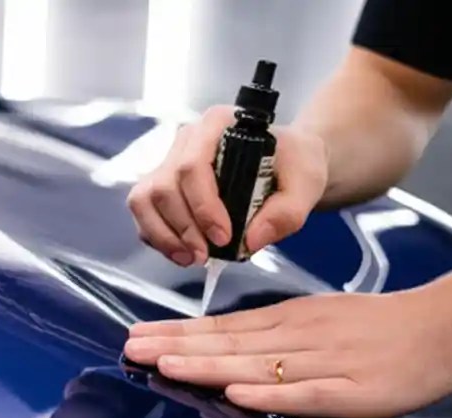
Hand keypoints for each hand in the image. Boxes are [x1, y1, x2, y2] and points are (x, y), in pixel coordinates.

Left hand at [123, 286, 451, 417]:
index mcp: (287, 321)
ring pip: (256, 365)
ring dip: (208, 366)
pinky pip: (305, 393)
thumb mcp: (317, 319)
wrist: (447, 325)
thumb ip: (271, 335)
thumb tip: (223, 350)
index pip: (221, 329)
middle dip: (175, 348)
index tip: (136, 337)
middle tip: (130, 349)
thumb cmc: (377, 326)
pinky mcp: (352, 389)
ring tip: (165, 366)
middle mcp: (297, 337)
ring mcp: (323, 362)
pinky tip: (237, 394)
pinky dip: (270, 393)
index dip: (177, 335)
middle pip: (227, 344)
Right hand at [126, 105, 328, 266]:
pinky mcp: (162, 186)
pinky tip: (182, 253)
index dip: (202, 205)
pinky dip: (158, 238)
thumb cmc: (293, 164)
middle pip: (164, 186)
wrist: (286, 163)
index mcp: (218, 124)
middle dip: (183, 227)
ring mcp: (169, 162)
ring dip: (164, 235)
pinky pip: (144, 213)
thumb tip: (251, 239)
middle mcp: (186, 139)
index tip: (224, 237)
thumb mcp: (306, 183)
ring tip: (191, 258)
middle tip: (206, 255)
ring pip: (145, 200)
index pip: (192, 164)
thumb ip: (286, 212)